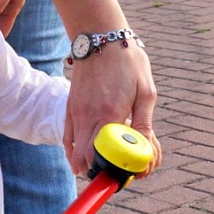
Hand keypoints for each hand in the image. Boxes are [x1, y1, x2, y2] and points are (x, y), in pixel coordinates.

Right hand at [63, 42, 162, 176]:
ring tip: (101, 169)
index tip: (128, 175)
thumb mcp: (146, 92)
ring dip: (87, 165)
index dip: (116, 170)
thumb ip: (144, 124)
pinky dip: (73, 153)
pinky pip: (67, 139)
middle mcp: (89, 116)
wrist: (100, 39)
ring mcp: (76, 113)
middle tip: (116, 174)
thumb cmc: (128, 62)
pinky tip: (80, 162)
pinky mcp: (70, 109)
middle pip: (87, 159)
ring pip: (75, 152)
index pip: (106, 155)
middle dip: (101, 172)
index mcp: (111, 113)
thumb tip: (146, 150)